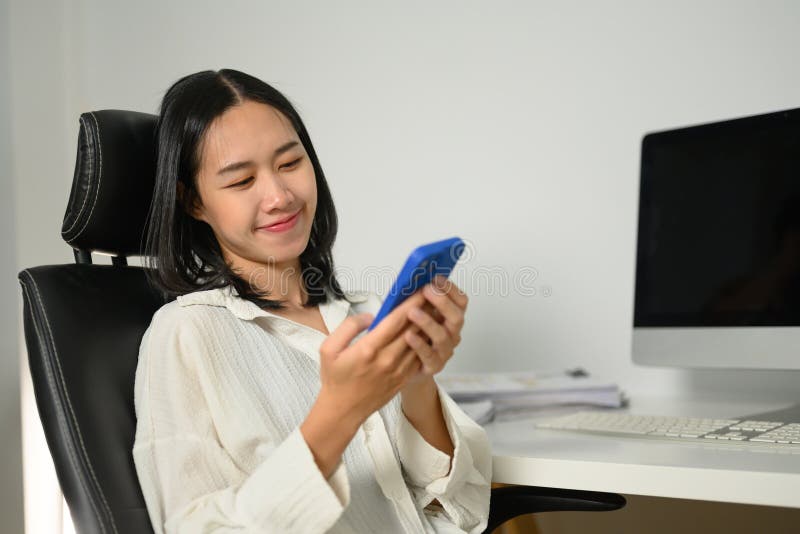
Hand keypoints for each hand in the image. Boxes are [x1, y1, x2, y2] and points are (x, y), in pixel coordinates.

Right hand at [315, 289, 428, 423]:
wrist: (343, 410)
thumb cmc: (336, 379)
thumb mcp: (328, 348)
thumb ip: (349, 327)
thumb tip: (370, 317)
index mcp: (368, 349)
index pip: (395, 320)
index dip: (410, 303)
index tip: (419, 289)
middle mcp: (387, 359)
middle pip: (412, 328)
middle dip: (423, 308)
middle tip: (432, 292)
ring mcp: (398, 370)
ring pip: (419, 341)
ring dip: (427, 323)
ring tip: (433, 307)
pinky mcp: (404, 378)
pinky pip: (419, 356)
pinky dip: (425, 341)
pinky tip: (428, 331)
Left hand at [402, 275, 467, 385]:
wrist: (404, 368)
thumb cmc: (410, 336)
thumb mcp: (414, 314)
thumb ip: (416, 300)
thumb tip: (410, 281)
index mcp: (450, 318)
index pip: (460, 301)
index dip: (450, 288)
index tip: (436, 278)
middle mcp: (451, 334)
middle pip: (456, 317)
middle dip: (442, 301)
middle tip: (426, 290)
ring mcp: (444, 351)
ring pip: (443, 336)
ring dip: (428, 321)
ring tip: (412, 312)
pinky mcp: (433, 366)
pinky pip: (429, 355)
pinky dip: (419, 344)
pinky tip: (408, 335)